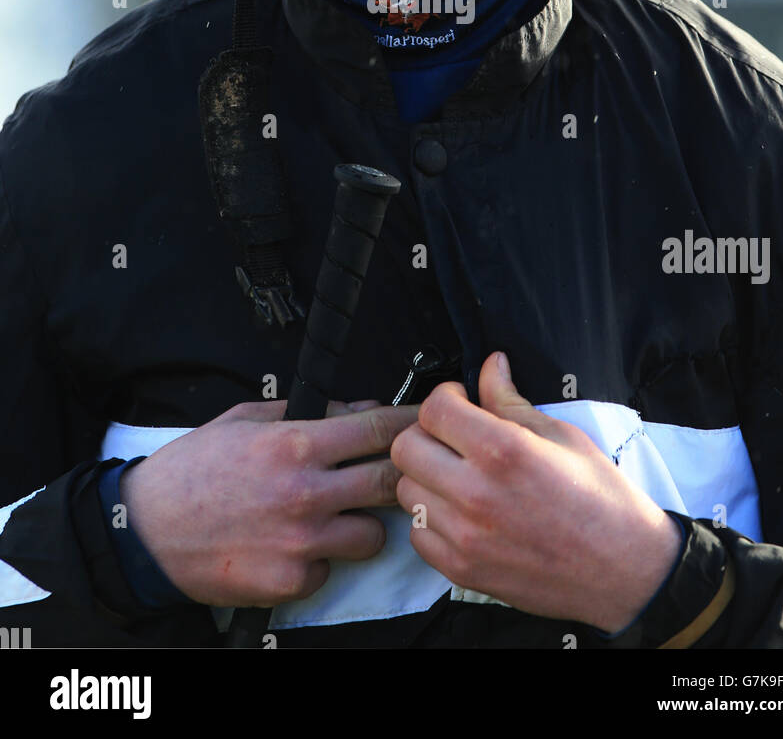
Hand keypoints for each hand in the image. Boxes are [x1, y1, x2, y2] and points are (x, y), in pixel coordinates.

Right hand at [120, 398, 417, 607]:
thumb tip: (358, 410)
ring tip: (336, 516)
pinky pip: (330, 568)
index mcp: (296, 444)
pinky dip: (321, 559)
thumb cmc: (194, 469)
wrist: (146, 531)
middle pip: (390, 482)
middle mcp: (306, 492)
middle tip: (407, 475)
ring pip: (373, 535)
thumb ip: (306, 413)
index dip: (410, 423)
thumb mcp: (246, 419)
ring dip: (364, 524)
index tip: (426, 422)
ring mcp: (301, 541)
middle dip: (405, 476)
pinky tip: (294, 545)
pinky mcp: (290, 581)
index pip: (377, 428)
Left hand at [391, 353, 682, 632]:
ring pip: (406, 491)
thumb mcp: (562, 436)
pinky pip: (417, 534)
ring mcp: (465, 537)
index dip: (446, 397)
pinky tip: (461, 513)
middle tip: (454, 437)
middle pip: (406, 447)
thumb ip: (511, 402)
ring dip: (426, 477)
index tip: (460, 401)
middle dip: (427, 433)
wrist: (625, 571)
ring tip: (458, 476)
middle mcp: (476, 494)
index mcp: (504, 451)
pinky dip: (431, 519)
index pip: (434, 409)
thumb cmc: (601, 499)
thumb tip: (490, 366)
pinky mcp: (463, 571)